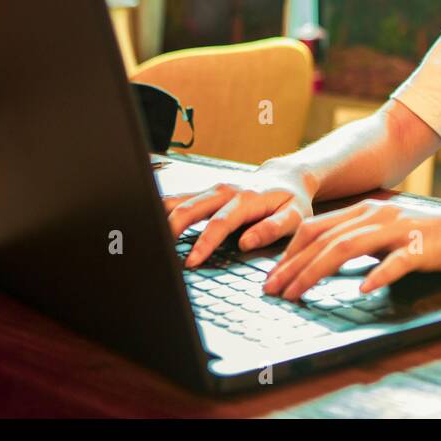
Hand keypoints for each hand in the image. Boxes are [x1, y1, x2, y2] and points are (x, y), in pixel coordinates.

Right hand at [162, 161, 316, 267]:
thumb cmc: (291, 201)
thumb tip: (246, 242)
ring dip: (159, 218)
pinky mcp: (203, 192)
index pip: (219, 223)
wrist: (285, 178)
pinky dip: (159, 211)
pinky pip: (176, 199)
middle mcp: (224, 191)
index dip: (204, 243)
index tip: (191, 262)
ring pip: (176, 200)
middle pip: (188, 208)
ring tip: (146, 240)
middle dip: (170, 230)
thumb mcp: (295, 217)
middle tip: (158, 254)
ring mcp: (210, 189)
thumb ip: (272, 229)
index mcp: (246, 199)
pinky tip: (147, 224)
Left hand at [262, 197, 440, 300]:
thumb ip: (361, 240)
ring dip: (317, 271)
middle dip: (293, 265)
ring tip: (297, 294)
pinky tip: (364, 290)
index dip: (288, 252)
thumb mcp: (389, 234)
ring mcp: (399, 229)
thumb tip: (324, 259)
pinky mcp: (423, 247)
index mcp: (367, 210)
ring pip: (348, 247)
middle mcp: (378, 214)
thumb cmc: (434, 238)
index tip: (271, 277)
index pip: (316, 227)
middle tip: (272, 291)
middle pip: (324, 238)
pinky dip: (378, 275)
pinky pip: (397, 262)